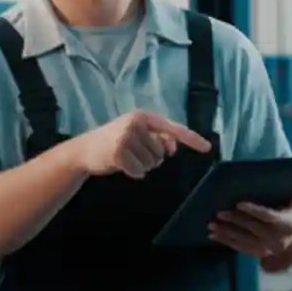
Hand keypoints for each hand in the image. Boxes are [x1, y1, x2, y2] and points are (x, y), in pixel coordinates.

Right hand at [71, 110, 211, 178]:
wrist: (84, 150)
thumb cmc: (114, 142)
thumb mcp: (137, 135)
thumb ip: (157, 138)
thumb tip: (173, 147)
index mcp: (143, 117)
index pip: (173, 128)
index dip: (191, 139)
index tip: (208, 148)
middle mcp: (136, 124)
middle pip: (162, 153)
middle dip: (151, 158)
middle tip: (132, 153)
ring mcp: (126, 137)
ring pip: (152, 163)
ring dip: (141, 166)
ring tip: (126, 158)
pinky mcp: (118, 152)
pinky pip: (139, 171)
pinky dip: (133, 173)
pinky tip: (120, 165)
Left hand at [208, 189, 291, 258]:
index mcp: (287, 224)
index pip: (268, 217)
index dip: (254, 210)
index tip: (239, 203)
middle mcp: (277, 239)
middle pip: (252, 228)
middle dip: (234, 220)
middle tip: (218, 212)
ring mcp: (267, 249)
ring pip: (244, 240)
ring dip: (226, 232)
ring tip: (211, 224)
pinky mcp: (259, 254)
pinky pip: (240, 248)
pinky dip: (226, 241)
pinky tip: (213, 235)